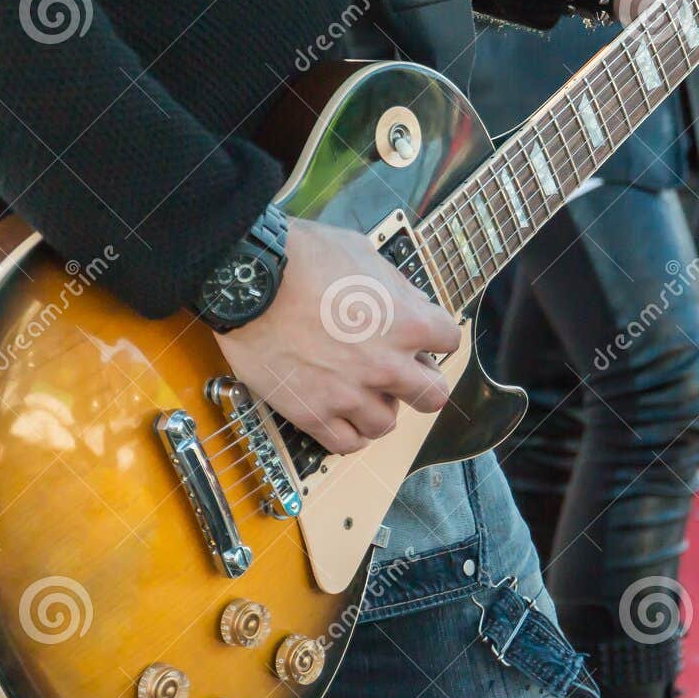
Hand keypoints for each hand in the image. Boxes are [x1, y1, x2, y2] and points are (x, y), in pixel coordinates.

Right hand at [212, 218, 460, 454]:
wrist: (249, 281)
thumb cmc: (301, 258)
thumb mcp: (362, 253)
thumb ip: (396, 285)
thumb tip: (413, 304)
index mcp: (407, 322)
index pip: (450, 341)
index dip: (435, 338)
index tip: (421, 339)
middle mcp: (387, 365)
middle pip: (434, 396)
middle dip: (421, 385)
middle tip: (402, 376)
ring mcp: (350, 394)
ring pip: (387, 424)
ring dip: (380, 409)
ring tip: (362, 393)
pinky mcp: (313, 414)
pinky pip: (346, 443)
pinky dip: (350, 433)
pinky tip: (342, 417)